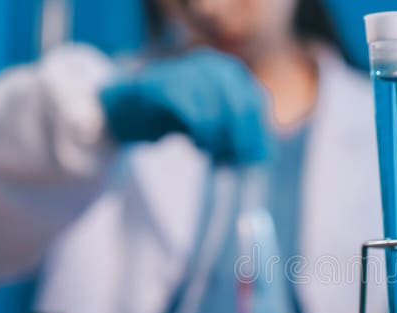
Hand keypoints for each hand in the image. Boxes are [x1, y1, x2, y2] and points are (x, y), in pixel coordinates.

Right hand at [99, 48, 268, 164]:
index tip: (253, 161)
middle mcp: (214, 66)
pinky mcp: (165, 85)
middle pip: (242, 109)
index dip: (257, 135)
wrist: (130, 108)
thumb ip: (241, 137)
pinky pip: (196, 117)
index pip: (256, 104)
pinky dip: (201, 137)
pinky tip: (196, 143)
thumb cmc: (181, 117)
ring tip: (208, 150)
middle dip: (241, 142)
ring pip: (219, 115)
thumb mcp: (217, 126)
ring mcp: (189, 72)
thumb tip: (267, 158)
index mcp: (231, 72)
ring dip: (218, 142)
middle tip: (232, 162)